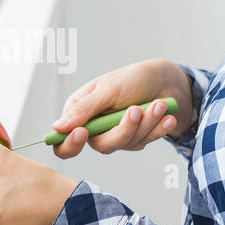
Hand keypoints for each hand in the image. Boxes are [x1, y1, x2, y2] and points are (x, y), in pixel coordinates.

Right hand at [50, 59, 192, 158]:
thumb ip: (84, 109)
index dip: (70, 143)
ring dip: (146, 124)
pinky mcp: (134, 139)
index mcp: (79, 112)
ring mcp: (114, 135)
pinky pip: (142, 142)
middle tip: (137, 110)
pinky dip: (156, 128)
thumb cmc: (133, 78)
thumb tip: (58, 127)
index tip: (84, 132)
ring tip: (159, 104)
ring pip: (125, 144)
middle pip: (102, 145)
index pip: (63, 140)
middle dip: (124, 128)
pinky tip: (166, 116)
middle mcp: (95, 126)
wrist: (166, 81)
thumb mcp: (108, 89)